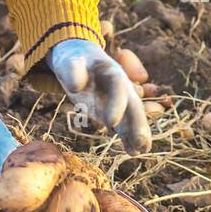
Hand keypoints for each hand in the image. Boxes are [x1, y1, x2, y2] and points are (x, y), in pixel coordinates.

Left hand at [48, 39, 151, 153]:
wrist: (78, 59)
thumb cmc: (72, 59)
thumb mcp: (68, 60)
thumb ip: (72, 70)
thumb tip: (77, 85)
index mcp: (111, 71)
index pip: (118, 87)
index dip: (117, 104)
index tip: (111, 123)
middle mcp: (121, 87)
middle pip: (133, 104)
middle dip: (137, 123)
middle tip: (139, 142)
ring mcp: (118, 100)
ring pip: (132, 117)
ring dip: (138, 133)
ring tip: (142, 150)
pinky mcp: (113, 111)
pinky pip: (123, 126)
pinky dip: (129, 138)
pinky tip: (133, 152)